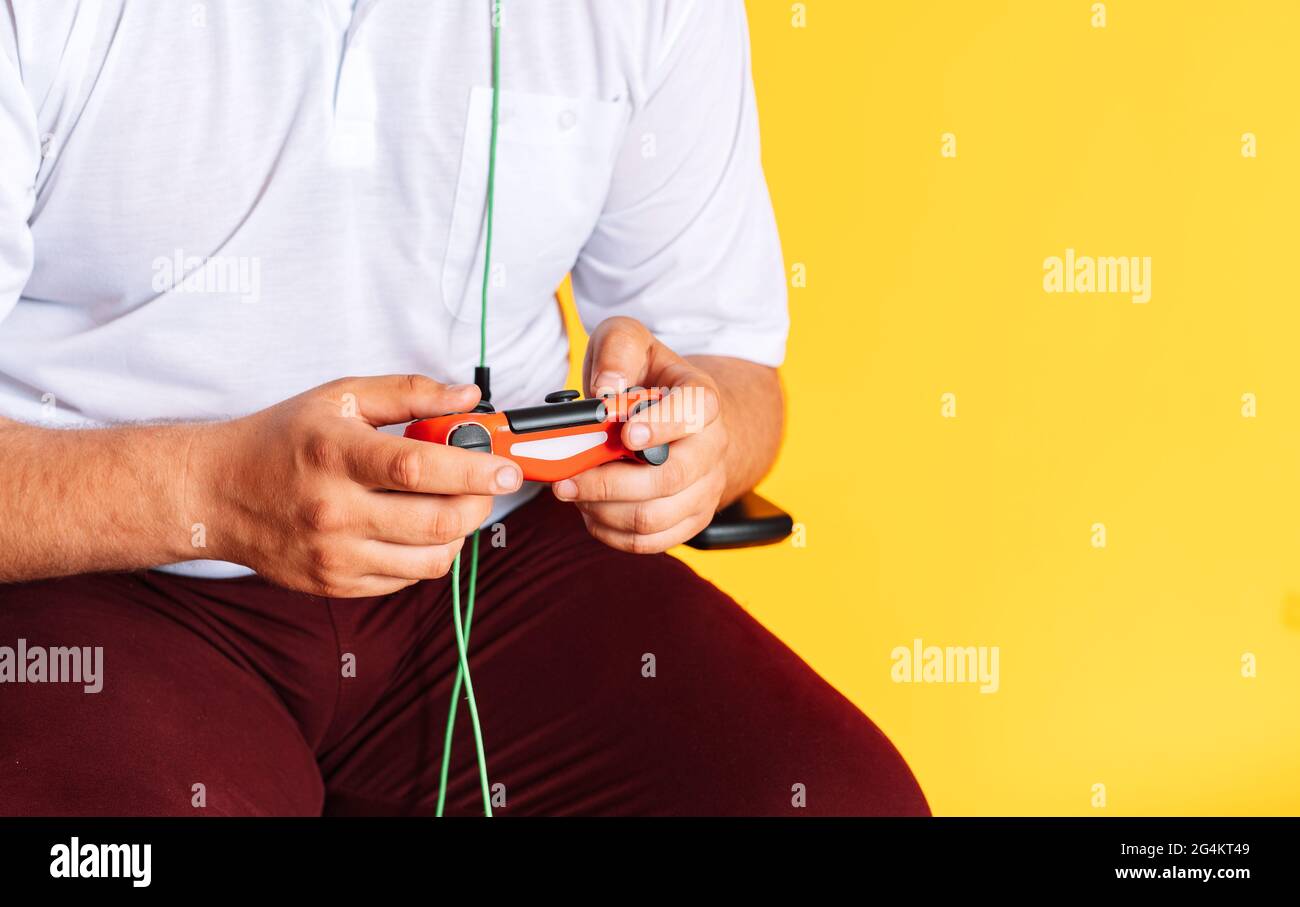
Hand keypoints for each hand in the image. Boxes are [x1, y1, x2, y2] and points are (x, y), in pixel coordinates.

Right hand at [190, 375, 522, 596]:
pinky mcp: (335, 585)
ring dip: (460, 532)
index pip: (418, 468)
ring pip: (431, 559)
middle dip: (479, 503)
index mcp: (336, 455)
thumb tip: (469, 398)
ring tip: (453, 504)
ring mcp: (334, 555)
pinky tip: (418, 527)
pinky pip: (407, 579)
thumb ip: (409, 394)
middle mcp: (333, 511)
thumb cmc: (282, 438)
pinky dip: (429, 554)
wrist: (216, 493)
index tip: (507, 469)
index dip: (473, 470)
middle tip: (487, 484)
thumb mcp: (341, 397)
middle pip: (436, 520)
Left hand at [553, 317, 726, 552]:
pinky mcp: (689, 519)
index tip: (625, 433)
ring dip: (603, 510)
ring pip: (654, 517)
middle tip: (566, 479)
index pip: (694, 412)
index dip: (661, 426)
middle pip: (669, 479)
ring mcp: (704, 488)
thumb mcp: (629, 340)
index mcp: (701, 398)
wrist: (679, 412)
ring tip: (572, 492)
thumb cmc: (648, 375)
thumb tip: (605, 390)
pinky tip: (590, 510)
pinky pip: (650, 541)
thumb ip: (617, 353)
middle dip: (610, 483)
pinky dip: (610, 532)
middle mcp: (712, 447)